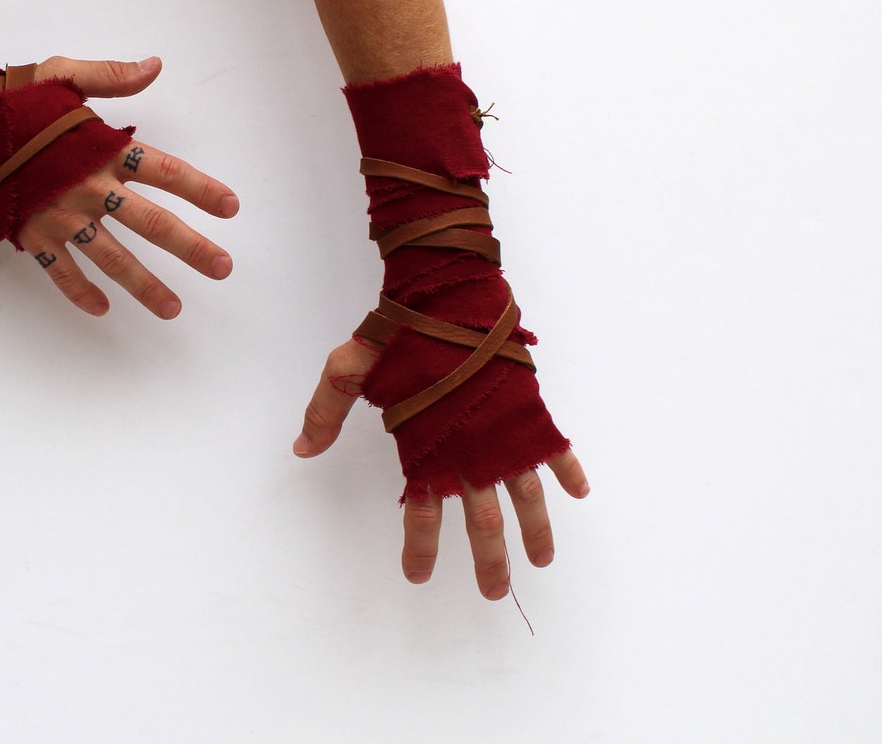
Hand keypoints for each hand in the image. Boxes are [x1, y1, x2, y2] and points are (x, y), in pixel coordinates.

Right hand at [15, 56, 238, 317]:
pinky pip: (61, 271)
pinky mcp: (32, 235)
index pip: (164, 171)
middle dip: (190, 247)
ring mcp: (61, 216)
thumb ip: (111, 76)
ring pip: (112, 258)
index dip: (200, 189)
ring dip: (144, 285)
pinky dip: (80, 292)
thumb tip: (155, 66)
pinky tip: (102, 310)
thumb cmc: (10, 101)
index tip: (231, 207)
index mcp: (102, 149)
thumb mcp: (62, 76)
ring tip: (174, 309)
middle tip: (223, 268)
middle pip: (151, 223)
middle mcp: (88, 187)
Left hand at [295, 337, 589, 597]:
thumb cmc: (397, 330)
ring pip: (525, 496)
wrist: (447, 291)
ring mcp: (504, 431)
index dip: (420, 546)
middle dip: (488, 560)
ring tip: (542, 562)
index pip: (422, 510)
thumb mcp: (348, 370)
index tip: (417, 575)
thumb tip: (301, 450)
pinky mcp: (528, 408)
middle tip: (492, 591)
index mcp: (426, 446)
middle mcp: (469, 449)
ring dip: (535, 530)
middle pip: (482, 520)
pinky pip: (554, 448)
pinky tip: (579, 493)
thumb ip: (326, 413)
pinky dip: (568, 469)